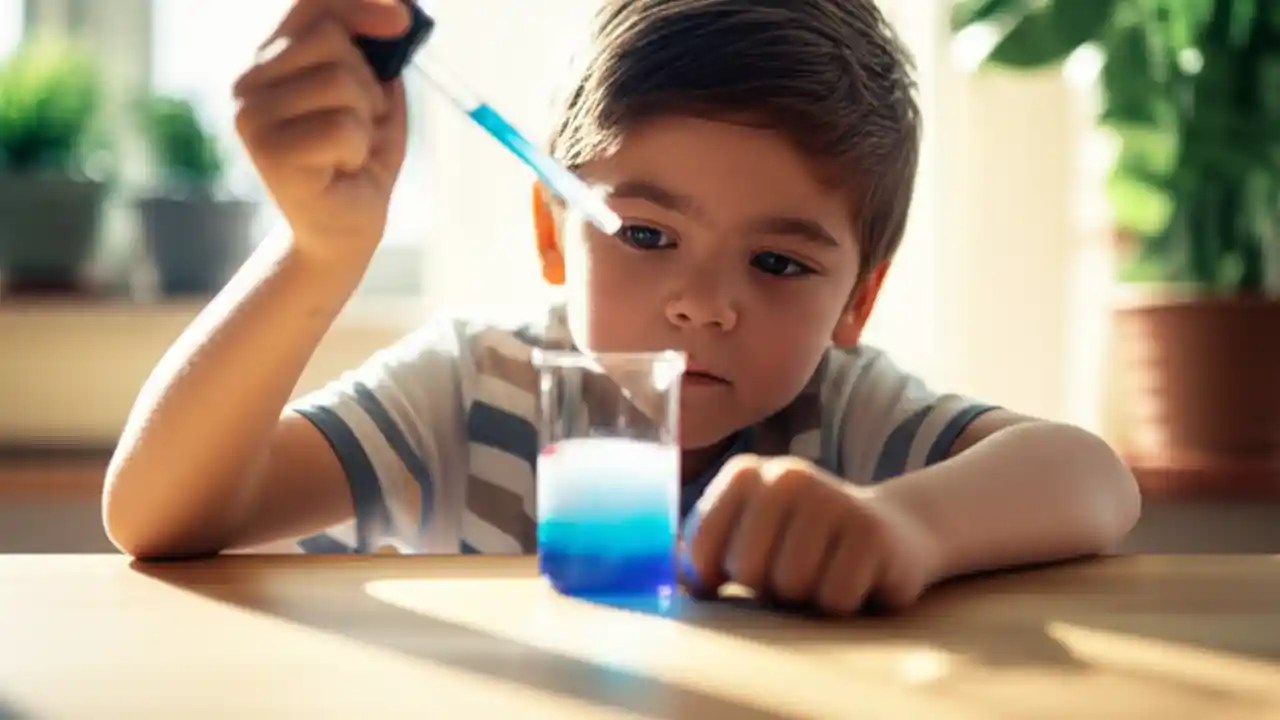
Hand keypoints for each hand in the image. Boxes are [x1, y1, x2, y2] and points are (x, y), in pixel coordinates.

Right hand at [233, 0, 409, 259]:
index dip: (359, 5)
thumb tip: (398, 13)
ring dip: (366, 120)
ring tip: (349, 150)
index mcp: (270, 62)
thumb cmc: (359, 160)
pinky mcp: (267, 151)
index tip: (402, 20)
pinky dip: (359, 150)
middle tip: (361, 125)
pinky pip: (343, 127)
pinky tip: (340, 170)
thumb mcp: (375, 97)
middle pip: (331, 40)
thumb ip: (376, 54)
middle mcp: (249, 82)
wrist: (344, 230)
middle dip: (367, 83)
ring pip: (341, 82)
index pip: (311, 5)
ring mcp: (251, 116)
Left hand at [682, 455, 937, 615]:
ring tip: (820, 573)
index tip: (726, 577)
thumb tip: (657, 574)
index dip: (709, 576)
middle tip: (786, 572)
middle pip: (746, 567)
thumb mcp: (746, 536)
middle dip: (763, 586)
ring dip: (804, 596)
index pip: (702, 543)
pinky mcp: (872, 531)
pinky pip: (835, 597)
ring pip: (792, 584)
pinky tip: (853, 576)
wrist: (891, 530)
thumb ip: (699, 552)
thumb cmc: (800, 544)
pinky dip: (840, 602)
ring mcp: (833, 499)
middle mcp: (788, 475)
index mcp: (745, 472)